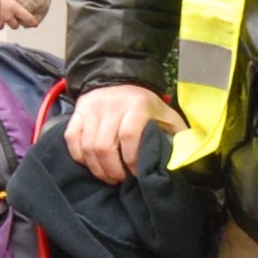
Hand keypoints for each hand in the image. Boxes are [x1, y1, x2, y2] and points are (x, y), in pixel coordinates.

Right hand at [65, 83, 183, 181]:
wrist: (120, 79)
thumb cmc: (147, 105)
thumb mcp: (167, 115)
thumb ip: (178, 135)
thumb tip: (186, 159)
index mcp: (137, 105)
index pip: (128, 136)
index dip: (132, 160)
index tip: (137, 173)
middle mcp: (111, 105)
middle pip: (104, 146)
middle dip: (112, 170)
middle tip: (120, 179)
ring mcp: (92, 109)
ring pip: (87, 146)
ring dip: (97, 168)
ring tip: (108, 176)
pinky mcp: (78, 112)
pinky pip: (72, 138)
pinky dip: (79, 156)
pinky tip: (91, 163)